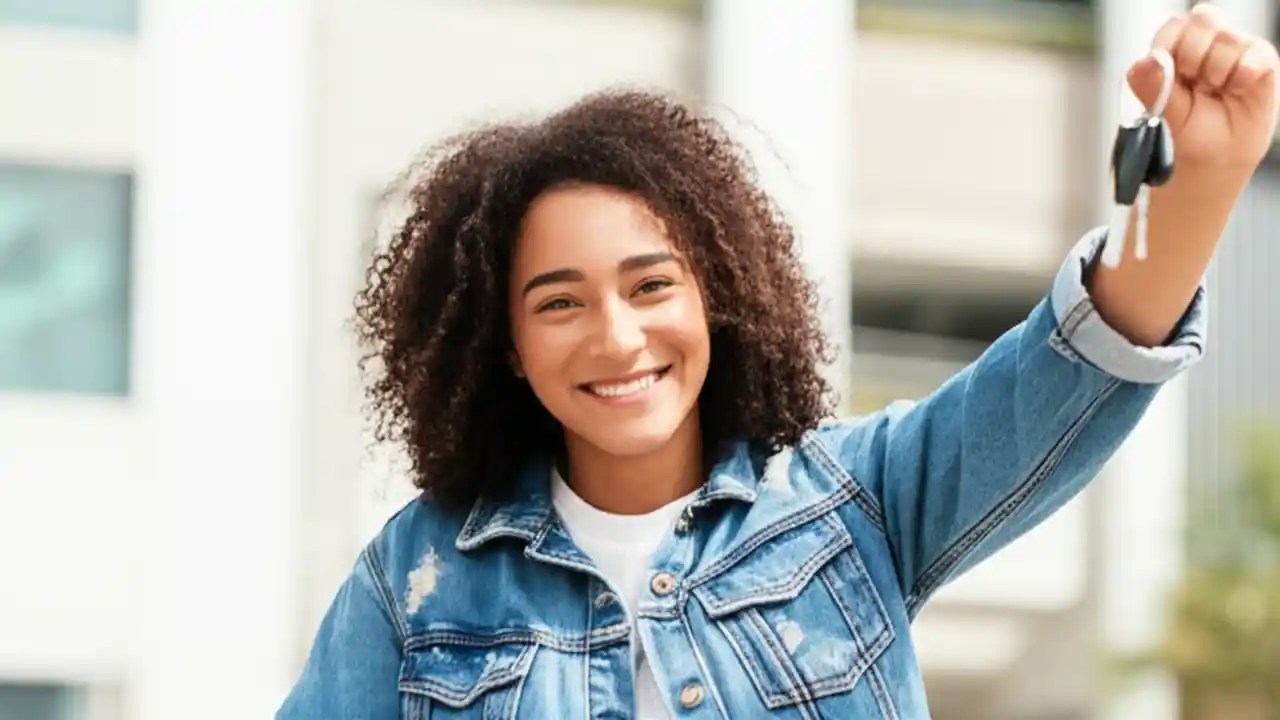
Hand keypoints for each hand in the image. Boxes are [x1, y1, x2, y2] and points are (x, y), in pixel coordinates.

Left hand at [1127, 2, 1279, 172]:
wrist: (1215, 161)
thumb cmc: (1187, 134)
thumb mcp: (1162, 114)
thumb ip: (1150, 86)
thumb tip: (1144, 61)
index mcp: (1174, 50)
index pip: (1173, 27)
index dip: (1171, 46)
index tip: (1174, 76)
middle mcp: (1205, 43)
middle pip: (1203, 19)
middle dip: (1194, 57)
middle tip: (1197, 86)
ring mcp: (1235, 48)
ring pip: (1227, 38)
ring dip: (1218, 73)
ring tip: (1217, 92)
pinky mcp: (1261, 59)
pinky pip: (1253, 56)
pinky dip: (1241, 78)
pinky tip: (1236, 91)